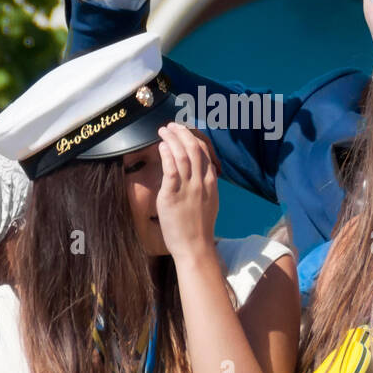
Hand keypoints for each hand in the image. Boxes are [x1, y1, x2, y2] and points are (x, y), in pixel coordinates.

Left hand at [155, 124, 218, 258]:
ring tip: (163, 130)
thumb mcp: (210, 202)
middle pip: (194, 148)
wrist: (195, 247)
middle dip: (182, 133)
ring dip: (172, 138)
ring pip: (182, 154)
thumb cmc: (199, 228)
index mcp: (211, 182)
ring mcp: (188, 188)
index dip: (193, 137)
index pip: (204, 152)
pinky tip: (162, 145)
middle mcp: (201, 182)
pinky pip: (171, 169)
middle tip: (171, 125)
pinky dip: (167, 153)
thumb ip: (206, 185)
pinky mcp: (172, 195)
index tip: (183, 131)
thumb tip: (202, 171)